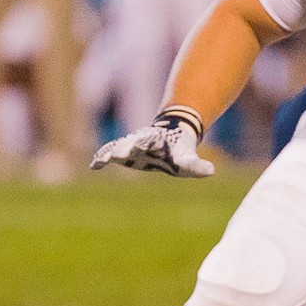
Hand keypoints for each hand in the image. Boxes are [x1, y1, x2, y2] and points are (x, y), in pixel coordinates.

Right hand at [90, 111, 213, 177]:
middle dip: (124, 148)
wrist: (167, 135)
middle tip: (117, 152)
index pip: (151, 142)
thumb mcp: (187, 160)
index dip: (147, 143)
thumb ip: (196, 166)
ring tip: (100, 160)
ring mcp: (129, 145)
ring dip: (110, 153)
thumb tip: (211, 171)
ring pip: (117, 147)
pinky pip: (110, 154)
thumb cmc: (178, 150)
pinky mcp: (122, 153)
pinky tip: (94, 166)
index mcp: (156, 140)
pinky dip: (102, 158)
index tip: (142, 144)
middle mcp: (140, 140)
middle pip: (131, 143)